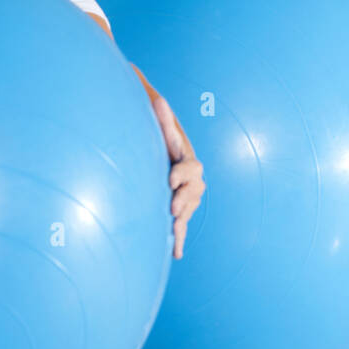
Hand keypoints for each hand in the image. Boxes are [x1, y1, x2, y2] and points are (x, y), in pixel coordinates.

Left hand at [152, 92, 204, 258]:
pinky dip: (178, 242)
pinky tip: (176, 254)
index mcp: (188, 164)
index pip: (190, 168)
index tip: (170, 179)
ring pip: (187, 211)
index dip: (182, 174)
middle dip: (184, 199)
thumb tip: (155, 94)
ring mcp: (187, 201)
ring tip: (172, 227)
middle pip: (193, 192)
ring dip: (181, 220)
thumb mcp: (164, 135)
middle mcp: (192, 183)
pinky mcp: (178, 217)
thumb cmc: (166, 150)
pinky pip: (180, 229)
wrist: (172, 171)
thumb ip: (163, 121)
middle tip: (171, 206)